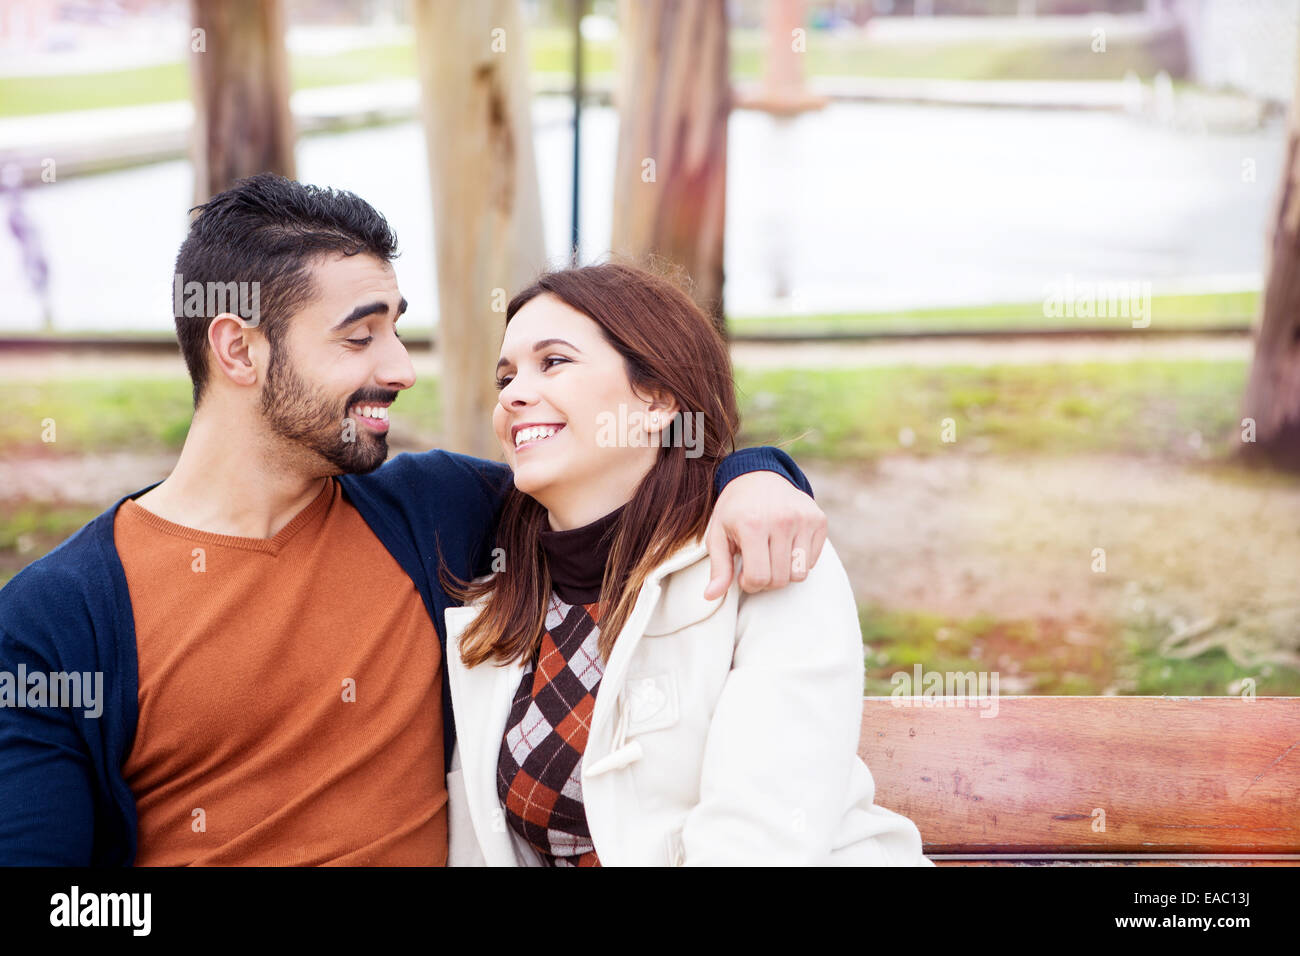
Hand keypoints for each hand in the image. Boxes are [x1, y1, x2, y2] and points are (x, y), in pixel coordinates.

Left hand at [703, 470, 826, 599]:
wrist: (758, 475)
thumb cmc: (735, 510)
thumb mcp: (718, 534)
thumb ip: (718, 567)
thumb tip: (710, 596)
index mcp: (753, 524)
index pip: (758, 577)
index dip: (749, 584)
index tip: (743, 574)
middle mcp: (781, 520)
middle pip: (780, 579)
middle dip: (766, 581)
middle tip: (757, 566)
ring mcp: (803, 519)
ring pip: (800, 574)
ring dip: (784, 573)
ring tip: (771, 558)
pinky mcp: (819, 519)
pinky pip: (812, 560)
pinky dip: (799, 561)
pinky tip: (785, 546)